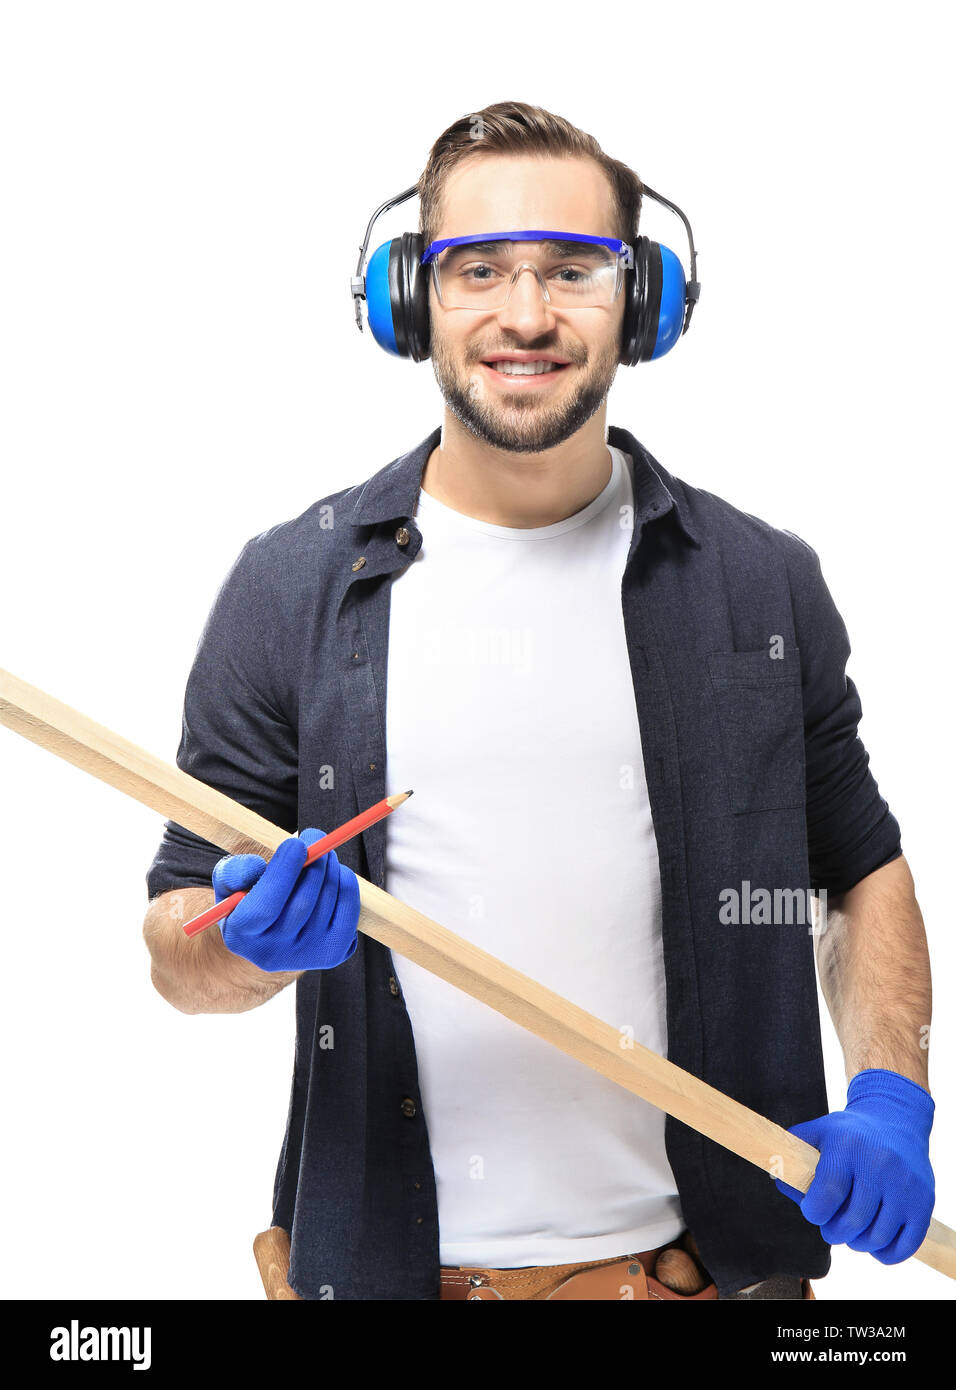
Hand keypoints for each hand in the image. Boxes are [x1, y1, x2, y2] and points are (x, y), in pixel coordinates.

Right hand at [211, 828, 360, 972]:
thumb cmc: (247, 898)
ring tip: (322, 853)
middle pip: (302, 904)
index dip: (284, 872)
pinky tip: (335, 872)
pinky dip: (346, 884)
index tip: (295, 843)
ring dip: (330, 868)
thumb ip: (234, 872)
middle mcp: (271, 954)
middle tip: (315, 836)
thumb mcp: (229, 883)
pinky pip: (348, 912)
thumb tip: (257, 866)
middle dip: (314, 864)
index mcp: (240, 936)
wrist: (268, 934)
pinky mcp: (331, 953)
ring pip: (327, 903)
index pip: (266, 907)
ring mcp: (303, 957)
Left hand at [774, 1068, 934, 1262]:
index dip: (813, 1212)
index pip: (826, 1196)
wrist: (896, 1121)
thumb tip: (779, 1181)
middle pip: (851, 1223)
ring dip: (857, 1243)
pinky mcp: (924, 1203)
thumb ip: (791, 1155)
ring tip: (852, 1229)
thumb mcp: (817, 1132)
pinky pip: (904, 1245)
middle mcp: (879, 1164)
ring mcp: (905, 1185)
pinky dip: (885, 1253)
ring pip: (876, 1238)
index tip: (813, 1209)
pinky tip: (875, 1239)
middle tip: (831, 1225)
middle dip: (833, 1232)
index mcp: (847, 1146)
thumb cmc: (849, 1133)